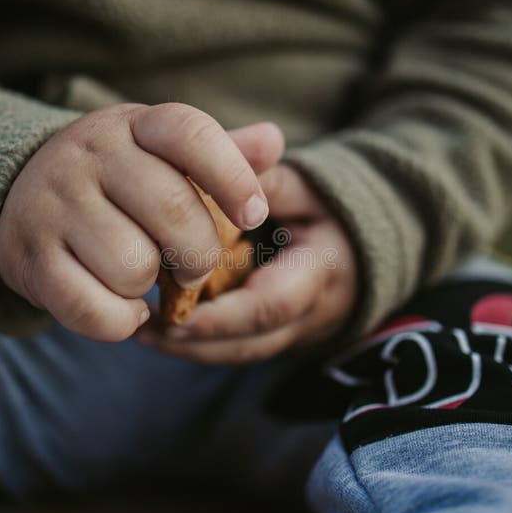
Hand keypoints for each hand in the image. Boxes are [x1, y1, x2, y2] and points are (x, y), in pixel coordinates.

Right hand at [0, 102, 283, 340]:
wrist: (21, 196)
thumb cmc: (116, 181)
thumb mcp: (164, 155)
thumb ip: (221, 154)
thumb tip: (273, 142)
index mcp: (132, 126)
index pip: (191, 134)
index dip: (233, 178)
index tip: (253, 216)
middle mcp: (87, 157)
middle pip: (172, 212)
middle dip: (199, 254)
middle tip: (195, 268)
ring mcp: (52, 206)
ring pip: (135, 267)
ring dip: (151, 287)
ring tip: (143, 276)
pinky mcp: (31, 259)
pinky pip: (95, 310)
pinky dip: (121, 321)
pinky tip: (124, 307)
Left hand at [137, 164, 357, 363]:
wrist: (366, 247)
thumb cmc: (333, 210)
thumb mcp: (307, 188)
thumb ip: (267, 179)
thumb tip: (225, 159)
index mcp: (320, 272)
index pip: (270, 306)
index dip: (221, 317)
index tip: (175, 315)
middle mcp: (311, 313)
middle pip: (251, 343)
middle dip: (197, 343)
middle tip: (146, 331)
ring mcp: (297, 331)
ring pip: (243, 353)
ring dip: (193, 350)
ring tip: (145, 336)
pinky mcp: (282, 336)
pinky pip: (241, 349)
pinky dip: (203, 345)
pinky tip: (164, 333)